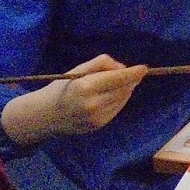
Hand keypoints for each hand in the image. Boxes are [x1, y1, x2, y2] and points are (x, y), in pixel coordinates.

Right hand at [2, 55, 146, 145]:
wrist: (44, 116)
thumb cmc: (61, 88)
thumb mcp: (78, 70)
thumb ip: (101, 64)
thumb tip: (123, 68)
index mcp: (86, 87)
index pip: (118, 79)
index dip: (133, 73)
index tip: (144, 68)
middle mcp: (93, 104)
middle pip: (123, 89)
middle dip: (130, 80)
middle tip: (128, 73)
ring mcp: (97, 117)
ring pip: (122, 99)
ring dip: (126, 89)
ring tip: (117, 83)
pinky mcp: (98, 126)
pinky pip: (116, 109)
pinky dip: (118, 100)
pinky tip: (111, 95)